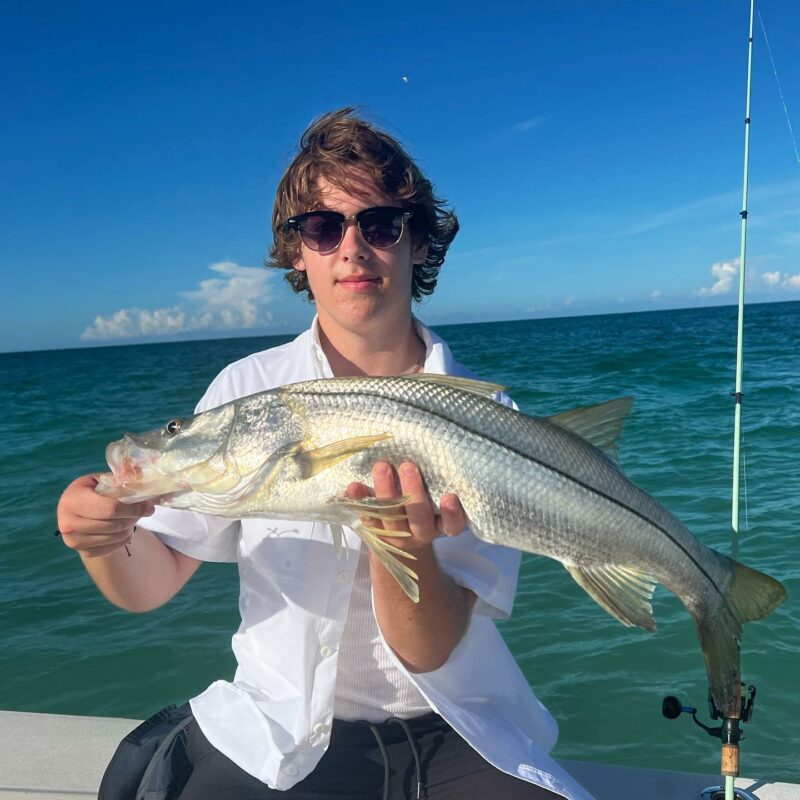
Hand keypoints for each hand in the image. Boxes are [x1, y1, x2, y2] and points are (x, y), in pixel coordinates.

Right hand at [57, 474, 155, 557]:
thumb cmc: (93, 492)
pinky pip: (114, 547)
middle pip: (115, 525)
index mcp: (73, 500)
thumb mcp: (103, 480)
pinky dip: (124, 537)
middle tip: (143, 510)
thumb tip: (142, 476)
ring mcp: (74, 540)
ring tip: (131, 516)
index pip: (111, 508)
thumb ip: (121, 477)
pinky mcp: (84, 552)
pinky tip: (123, 527)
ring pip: (116, 536)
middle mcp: (68, 523)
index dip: (133, 508)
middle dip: (134, 517)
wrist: (78, 513)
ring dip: (130, 526)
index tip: (148, 506)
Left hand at [345, 460, 466, 551]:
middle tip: (408, 466)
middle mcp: (421, 532)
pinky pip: (365, 517)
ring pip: (391, 516)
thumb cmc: (422, 504)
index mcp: (440, 525)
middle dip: (413, 492)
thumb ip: (433, 481)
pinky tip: (352, 487)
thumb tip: (427, 447)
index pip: (452, 524)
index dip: (452, 513)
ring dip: (385, 492)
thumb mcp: (433, 497)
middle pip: (418, 517)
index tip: (450, 496)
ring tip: (381, 467)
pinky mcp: (374, 532)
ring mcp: (396, 534)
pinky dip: (358, 501)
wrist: (398, 535)